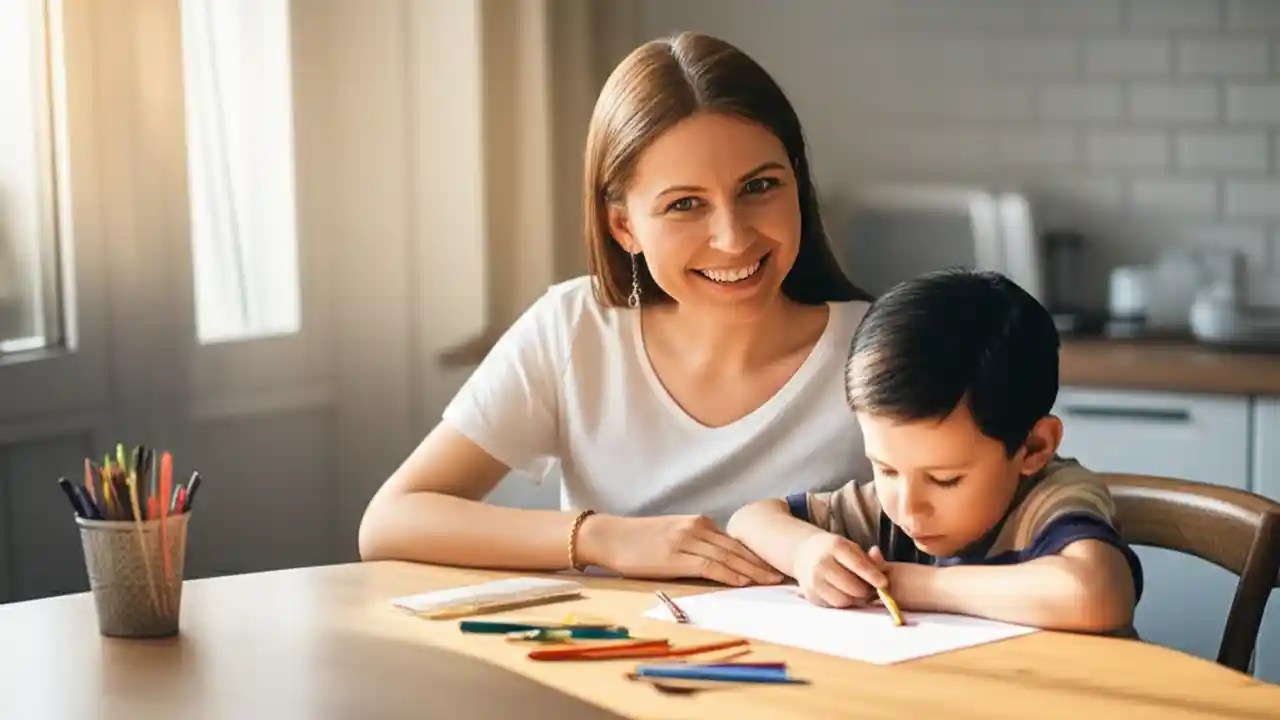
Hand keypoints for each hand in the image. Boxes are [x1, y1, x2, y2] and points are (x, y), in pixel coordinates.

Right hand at [578, 514, 785, 586]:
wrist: (610, 536)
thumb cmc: (638, 540)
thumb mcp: (672, 535)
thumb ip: (696, 543)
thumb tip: (719, 560)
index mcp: (698, 522)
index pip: (735, 540)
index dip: (757, 553)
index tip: (774, 564)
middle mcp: (696, 528)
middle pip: (737, 548)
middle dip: (761, 562)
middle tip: (783, 574)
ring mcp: (686, 541)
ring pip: (728, 556)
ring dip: (752, 570)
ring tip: (771, 580)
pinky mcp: (675, 556)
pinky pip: (709, 565)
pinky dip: (729, 574)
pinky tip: (743, 581)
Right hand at [793, 533, 887, 607]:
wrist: (804, 552)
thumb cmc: (835, 551)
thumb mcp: (851, 547)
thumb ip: (870, 559)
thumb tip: (882, 567)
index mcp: (835, 547)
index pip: (858, 565)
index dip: (873, 576)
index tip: (884, 583)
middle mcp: (822, 563)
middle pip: (852, 588)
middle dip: (865, 591)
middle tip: (870, 589)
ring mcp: (814, 581)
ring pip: (843, 601)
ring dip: (855, 600)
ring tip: (858, 592)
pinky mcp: (810, 595)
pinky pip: (834, 606)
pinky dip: (843, 602)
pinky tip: (844, 593)